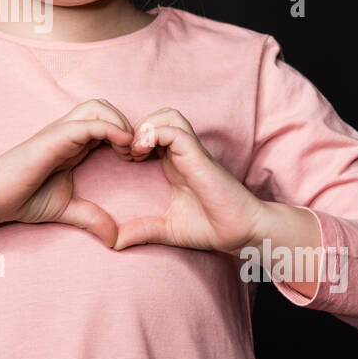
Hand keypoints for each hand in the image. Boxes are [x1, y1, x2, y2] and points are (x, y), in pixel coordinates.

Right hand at [0, 99, 143, 248]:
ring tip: (128, 150)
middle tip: (136, 153)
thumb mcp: (67, 209)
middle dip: (126, 124)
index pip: (105, 122)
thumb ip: (92, 218)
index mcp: (72, 144)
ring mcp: (60, 132)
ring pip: (98, 108)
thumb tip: (115, 239)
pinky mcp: (54, 137)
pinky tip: (123, 147)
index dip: (127, 134)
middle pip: (104, 107)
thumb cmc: (23, 199)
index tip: (138, 159)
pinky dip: (110, 129)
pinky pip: (88, 123)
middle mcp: (68, 132)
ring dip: (120, 123)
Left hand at [112, 107, 267, 253]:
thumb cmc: (211, 227)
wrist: (242, 232)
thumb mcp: (167, 229)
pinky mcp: (198, 155)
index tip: (120, 159)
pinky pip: (174, 131)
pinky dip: (154, 134)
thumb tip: (115, 242)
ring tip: (135, 151)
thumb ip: (142, 230)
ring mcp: (191, 152)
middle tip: (125, 152)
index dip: (131, 138)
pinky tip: (142, 154)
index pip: (151, 132)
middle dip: (136, 127)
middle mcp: (182, 153)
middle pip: (159, 116)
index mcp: (173, 163)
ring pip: (168, 116)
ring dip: (146, 127)